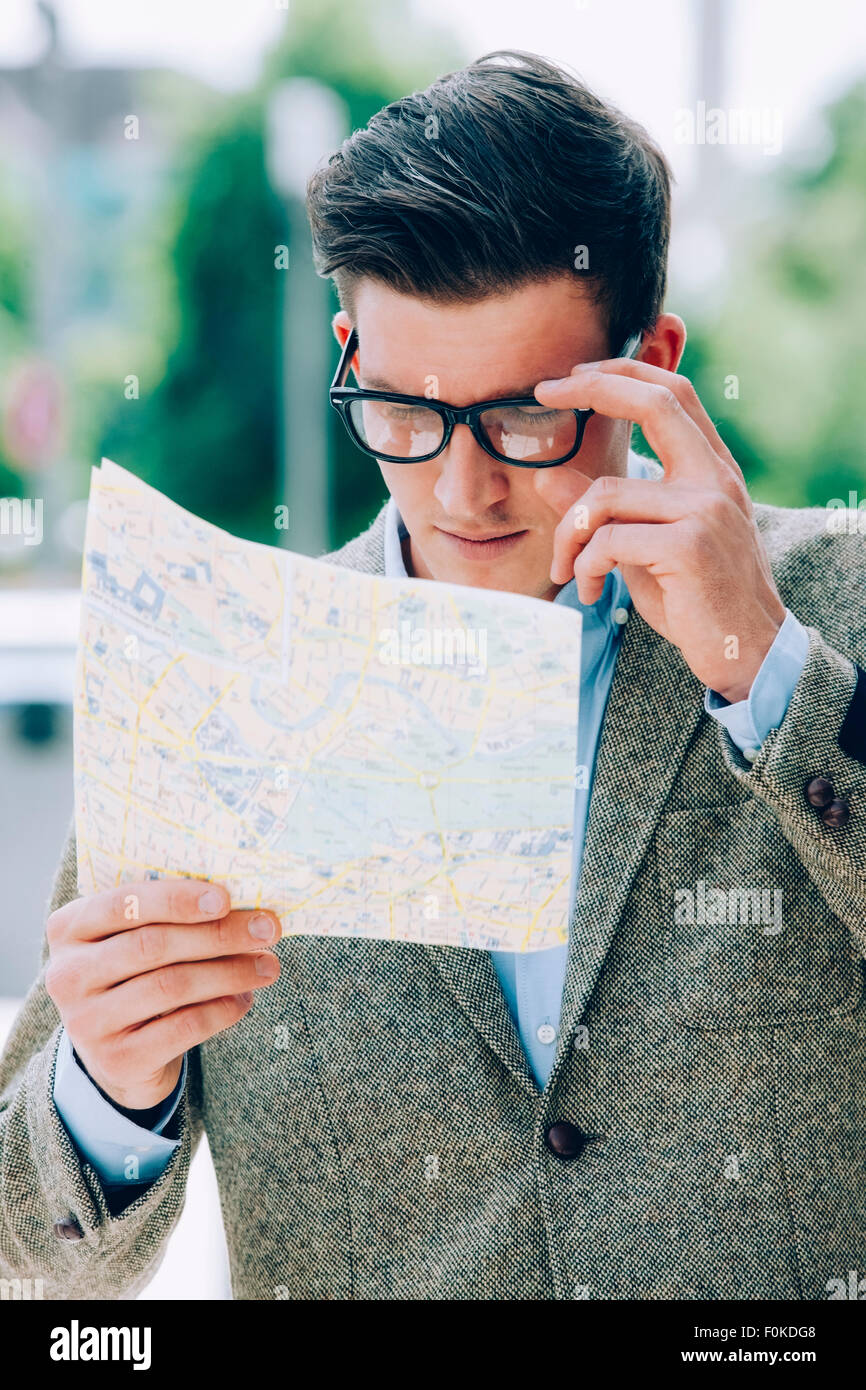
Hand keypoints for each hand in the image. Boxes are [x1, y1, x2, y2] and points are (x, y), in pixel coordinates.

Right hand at [45, 879, 280, 1109]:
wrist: (118, 1052)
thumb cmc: (136, 975)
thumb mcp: (135, 938)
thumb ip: (168, 915)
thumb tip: (241, 901)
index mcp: (69, 928)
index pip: (123, 903)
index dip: (176, 898)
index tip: (226, 898)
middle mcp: (68, 974)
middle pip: (153, 945)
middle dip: (219, 935)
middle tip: (268, 929)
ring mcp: (88, 1022)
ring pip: (172, 986)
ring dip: (230, 972)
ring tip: (267, 965)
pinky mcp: (117, 1059)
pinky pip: (183, 1027)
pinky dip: (223, 1009)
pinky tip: (245, 998)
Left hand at [533, 358, 786, 701]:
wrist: (745, 652)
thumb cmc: (694, 600)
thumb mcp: (642, 547)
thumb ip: (604, 511)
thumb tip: (548, 478)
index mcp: (711, 471)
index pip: (671, 394)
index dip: (621, 374)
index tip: (571, 376)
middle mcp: (715, 480)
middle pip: (654, 402)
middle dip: (593, 386)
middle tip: (544, 391)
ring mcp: (706, 509)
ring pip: (604, 495)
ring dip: (568, 535)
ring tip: (565, 571)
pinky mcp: (688, 546)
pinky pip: (607, 540)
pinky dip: (584, 566)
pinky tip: (589, 591)